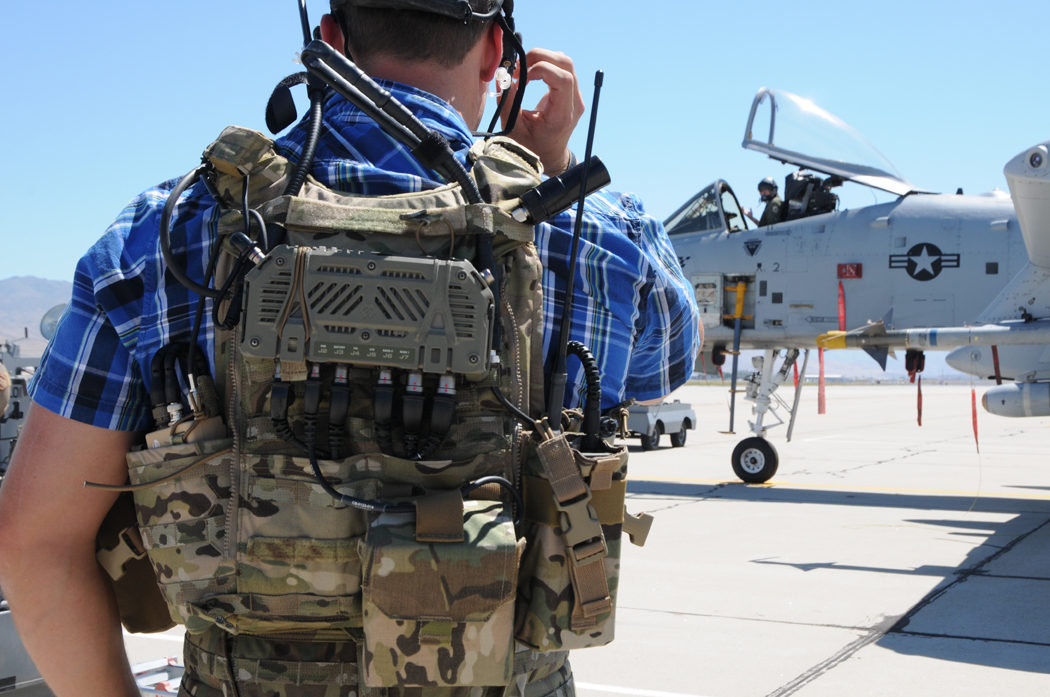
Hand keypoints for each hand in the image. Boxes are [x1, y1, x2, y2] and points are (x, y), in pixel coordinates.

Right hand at [500, 48, 584, 175]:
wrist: (550, 155)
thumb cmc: (531, 146)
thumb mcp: (514, 128)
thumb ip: (507, 102)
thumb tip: (503, 76)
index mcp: (562, 115)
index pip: (563, 79)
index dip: (541, 69)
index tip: (521, 76)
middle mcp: (574, 103)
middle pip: (565, 64)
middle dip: (539, 56)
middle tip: (518, 67)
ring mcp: (576, 96)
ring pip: (565, 62)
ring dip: (541, 58)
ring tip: (522, 70)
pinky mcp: (572, 91)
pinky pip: (562, 67)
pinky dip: (545, 63)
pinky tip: (531, 73)